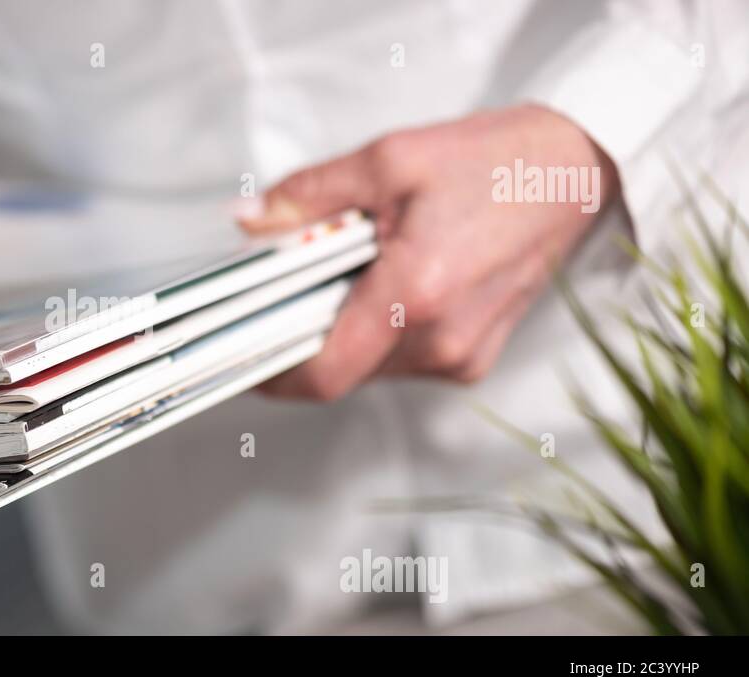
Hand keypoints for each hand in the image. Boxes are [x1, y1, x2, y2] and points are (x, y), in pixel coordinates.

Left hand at [239, 103, 618, 400]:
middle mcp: (442, 341)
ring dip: (344, 330)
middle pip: (341, 369)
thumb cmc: (493, 161)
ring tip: (350, 270)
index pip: (324, 372)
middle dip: (305, 333)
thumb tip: (248, 222)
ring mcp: (463, 357)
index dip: (272, 374)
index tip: (241, 354)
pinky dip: (379, 330)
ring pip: (370, 367)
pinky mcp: (475, 359)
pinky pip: (403, 361)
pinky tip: (388, 282)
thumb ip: (308, 197)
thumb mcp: (388, 159)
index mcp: (416, 294)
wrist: (576, 171)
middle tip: (289, 287)